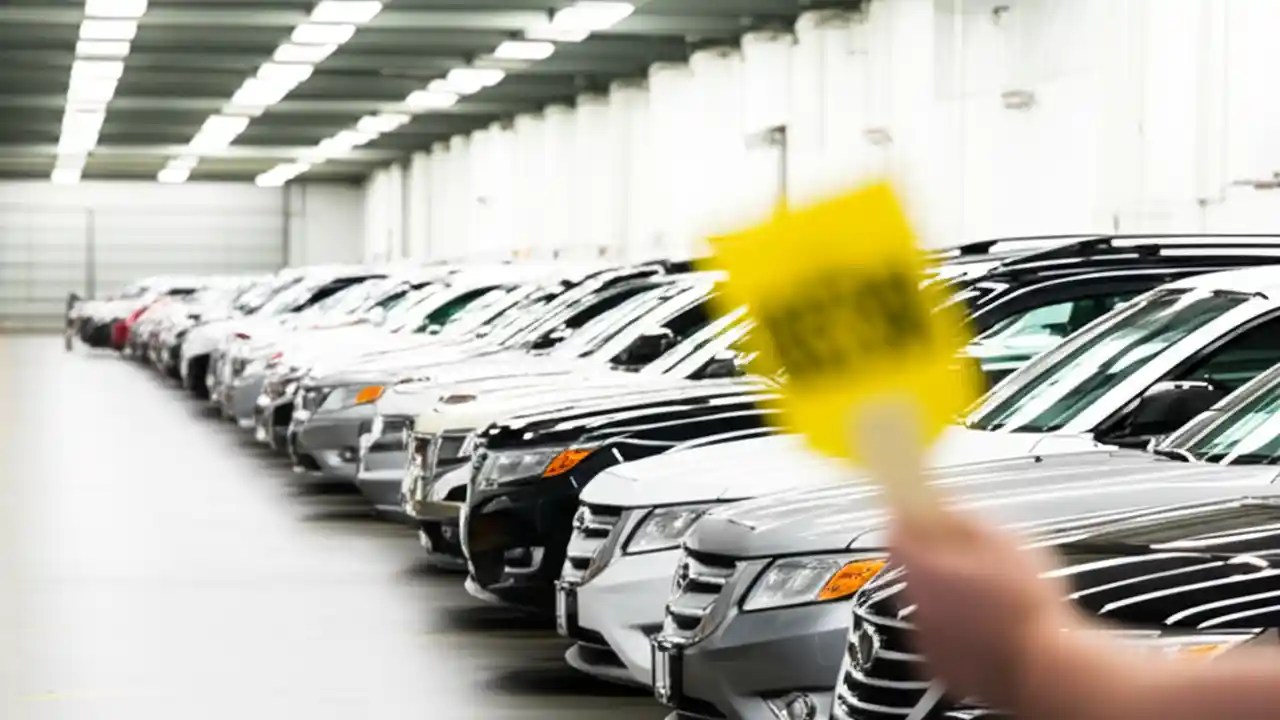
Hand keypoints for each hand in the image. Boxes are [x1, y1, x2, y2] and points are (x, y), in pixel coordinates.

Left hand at [888, 509, 1076, 711]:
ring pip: (926, 603)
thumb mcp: (1003, 542)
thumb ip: (964, 518)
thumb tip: (943, 499)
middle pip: (911, 568)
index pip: (895, 530)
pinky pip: (940, 636)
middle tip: (969, 554)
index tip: (923, 510)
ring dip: (947, 595)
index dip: (909, 516)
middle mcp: (916, 604)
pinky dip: (956, 628)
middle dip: (934, 557)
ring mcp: (926, 638)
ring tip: (989, 596)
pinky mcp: (940, 666)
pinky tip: (988, 626)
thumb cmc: (1028, 607)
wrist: (1044, 669)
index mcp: (924, 569)